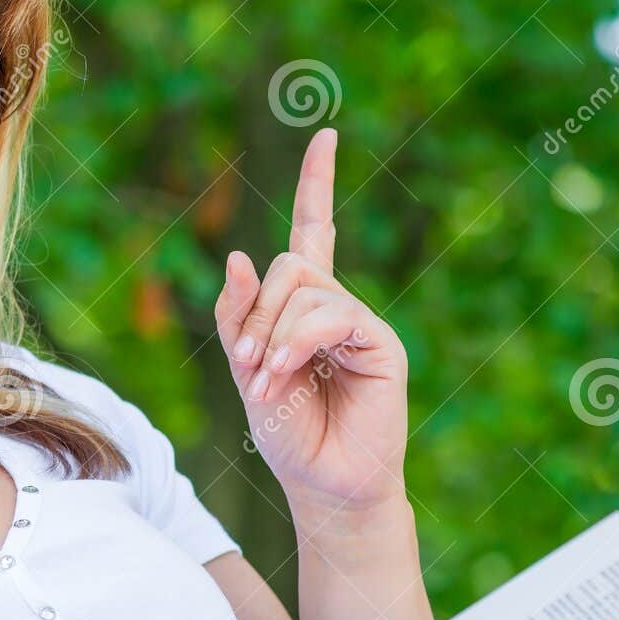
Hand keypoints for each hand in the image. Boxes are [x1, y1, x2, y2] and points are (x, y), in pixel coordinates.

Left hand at [214, 127, 410, 523]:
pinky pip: (331, 314)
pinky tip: (287, 370)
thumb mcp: (245, 369)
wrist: (323, 484)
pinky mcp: (380, 343)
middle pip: (291, 264)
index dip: (318, 184)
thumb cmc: (288, 431)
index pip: (313, 231)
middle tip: (250, 368)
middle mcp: (335, 305)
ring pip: (306, 287)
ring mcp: (360, 321)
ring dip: (274, 335)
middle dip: (258, 313)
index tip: (327, 135)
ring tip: (269, 382)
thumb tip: (238, 254)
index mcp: (303, 306)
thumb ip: (239, 316)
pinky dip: (298, 339)